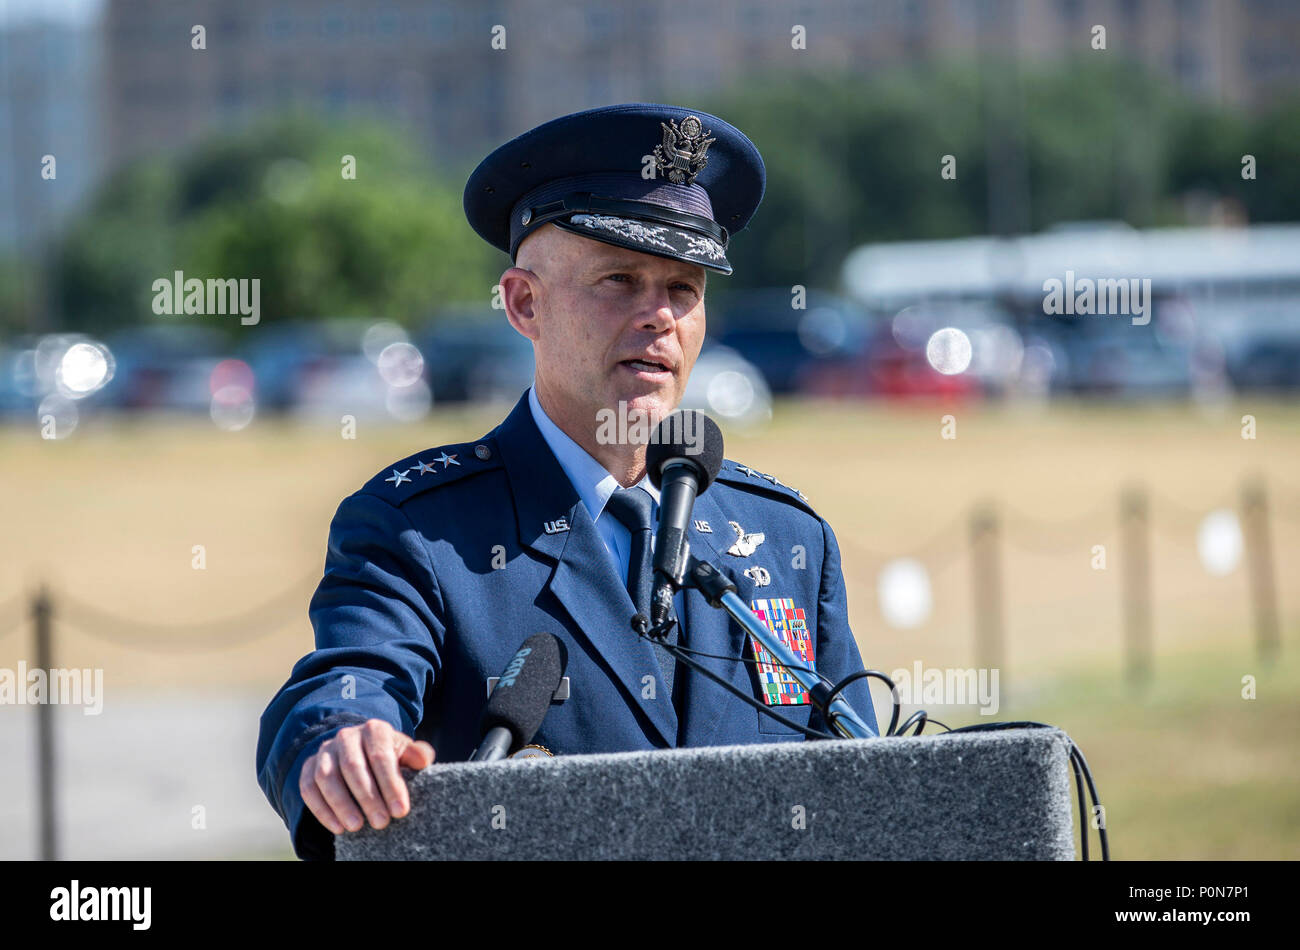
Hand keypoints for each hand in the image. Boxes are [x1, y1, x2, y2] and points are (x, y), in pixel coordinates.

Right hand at [299, 719, 434, 834]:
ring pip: (327, 777)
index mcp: (374, 729)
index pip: (381, 755)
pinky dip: (321, 810)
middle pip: (353, 767)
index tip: (401, 811)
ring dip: (341, 804)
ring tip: (357, 827)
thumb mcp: (406, 753)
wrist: (362, 753)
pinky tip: (337, 827)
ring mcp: (325, 750)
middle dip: (368, 798)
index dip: (391, 785)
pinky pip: (308, 787)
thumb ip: (417, 755)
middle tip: (381, 823)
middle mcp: (347, 736)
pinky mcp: (308, 766)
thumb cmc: (391, 757)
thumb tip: (422, 760)